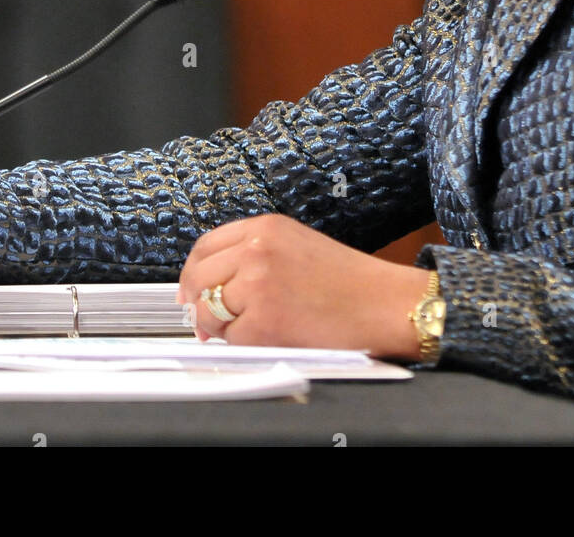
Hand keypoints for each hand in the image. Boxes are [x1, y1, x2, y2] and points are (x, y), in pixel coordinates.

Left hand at [175, 214, 431, 359]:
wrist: (383, 304)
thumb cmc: (349, 282)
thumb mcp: (297, 245)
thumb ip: (255, 254)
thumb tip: (212, 284)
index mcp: (266, 227)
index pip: (206, 246)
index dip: (193, 272)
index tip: (190, 289)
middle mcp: (256, 251)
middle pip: (199, 277)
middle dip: (197, 303)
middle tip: (205, 321)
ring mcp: (257, 286)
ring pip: (209, 310)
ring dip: (219, 326)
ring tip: (248, 330)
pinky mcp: (262, 322)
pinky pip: (232, 339)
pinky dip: (244, 345)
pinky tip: (271, 338)